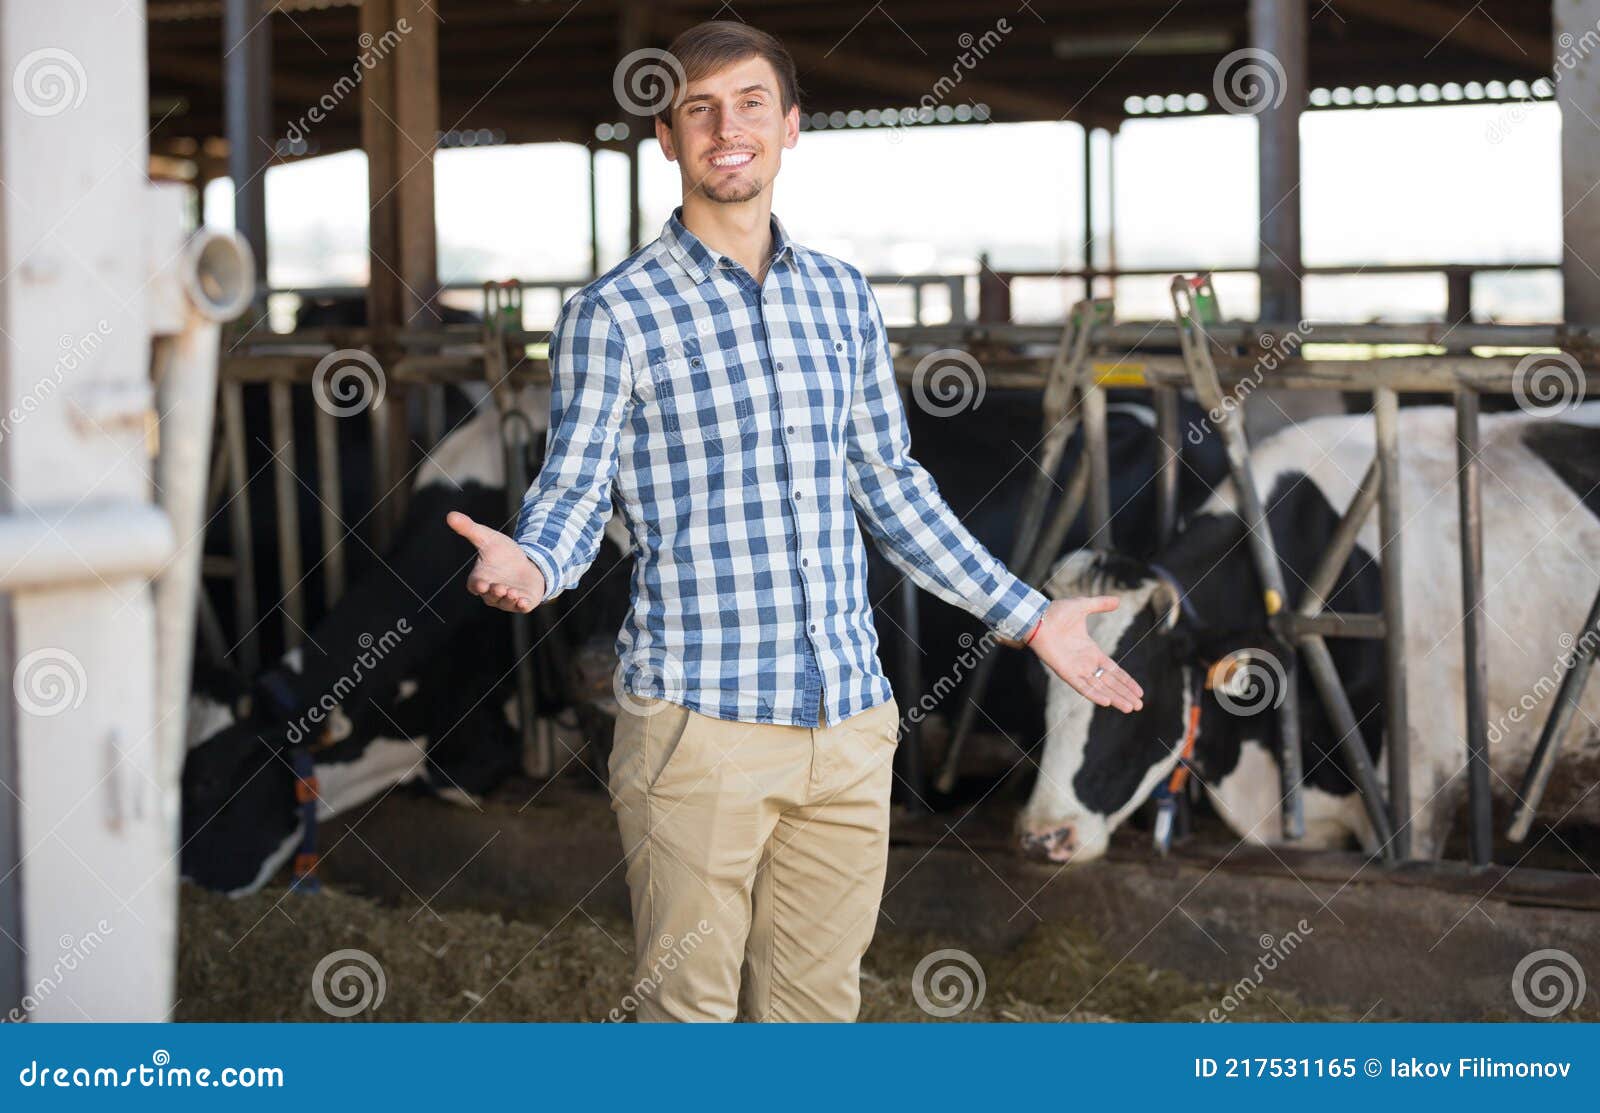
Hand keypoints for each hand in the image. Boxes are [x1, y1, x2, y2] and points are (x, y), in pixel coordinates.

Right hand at [446, 511, 546, 613]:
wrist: (527, 561)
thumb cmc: (502, 553)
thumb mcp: (487, 538)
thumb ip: (469, 529)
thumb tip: (450, 515)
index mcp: (481, 579)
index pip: (475, 586)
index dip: (478, 586)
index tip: (482, 584)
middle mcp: (492, 592)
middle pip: (490, 597)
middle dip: (495, 593)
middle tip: (500, 588)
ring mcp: (508, 599)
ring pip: (505, 603)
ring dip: (508, 599)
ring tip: (512, 592)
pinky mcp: (523, 601)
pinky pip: (521, 607)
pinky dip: (521, 605)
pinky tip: (523, 601)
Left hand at [1028, 596, 1143, 713]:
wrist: (1037, 618)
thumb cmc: (1055, 613)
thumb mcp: (1083, 606)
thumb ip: (1100, 604)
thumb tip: (1118, 600)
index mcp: (1091, 651)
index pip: (1114, 670)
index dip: (1126, 680)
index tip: (1139, 691)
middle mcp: (1085, 663)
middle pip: (1110, 683)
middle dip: (1125, 694)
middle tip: (1139, 706)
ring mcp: (1076, 669)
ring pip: (1099, 688)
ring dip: (1115, 697)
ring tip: (1129, 708)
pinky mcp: (1065, 672)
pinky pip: (1082, 686)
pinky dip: (1094, 694)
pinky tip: (1107, 702)